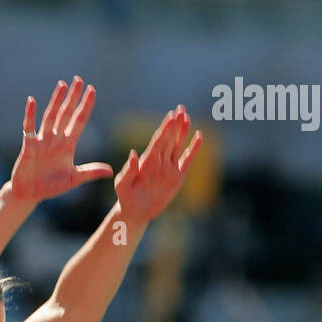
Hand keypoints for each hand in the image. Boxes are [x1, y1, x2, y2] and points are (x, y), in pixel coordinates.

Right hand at [10, 76, 112, 203]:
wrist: (29, 194)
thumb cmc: (51, 187)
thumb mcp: (73, 180)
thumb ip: (90, 172)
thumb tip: (110, 170)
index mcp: (68, 145)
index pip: (79, 121)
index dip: (85, 106)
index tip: (92, 90)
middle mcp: (56, 139)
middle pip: (66, 114)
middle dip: (73, 97)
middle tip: (79, 80)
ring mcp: (42, 141)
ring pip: (51, 117)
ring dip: (56, 101)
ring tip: (62, 85)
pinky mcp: (29, 146)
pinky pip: (29, 128)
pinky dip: (30, 115)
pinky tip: (32, 101)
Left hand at [113, 105, 201, 226]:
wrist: (136, 212)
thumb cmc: (126, 198)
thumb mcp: (123, 186)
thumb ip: (128, 171)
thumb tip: (132, 154)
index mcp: (147, 161)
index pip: (158, 141)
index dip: (165, 129)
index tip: (171, 116)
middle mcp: (159, 161)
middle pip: (169, 139)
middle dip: (174, 124)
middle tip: (180, 109)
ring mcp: (169, 167)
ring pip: (178, 146)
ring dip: (183, 132)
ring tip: (187, 117)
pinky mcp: (177, 177)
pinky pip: (187, 160)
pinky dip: (193, 149)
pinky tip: (199, 137)